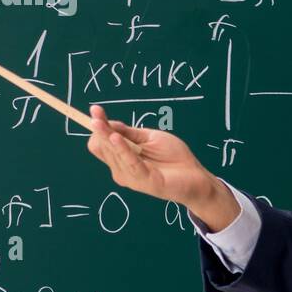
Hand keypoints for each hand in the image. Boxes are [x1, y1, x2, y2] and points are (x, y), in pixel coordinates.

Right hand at [84, 103, 217, 208]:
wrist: (196, 176)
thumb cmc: (174, 157)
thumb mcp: (150, 138)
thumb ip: (130, 133)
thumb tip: (108, 122)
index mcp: (122, 159)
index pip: (101, 143)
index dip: (98, 127)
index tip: (96, 110)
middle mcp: (121, 169)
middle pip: (103, 147)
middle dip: (100, 129)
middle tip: (96, 114)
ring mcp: (131, 177)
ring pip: (113, 153)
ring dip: (107, 136)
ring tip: (100, 122)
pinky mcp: (144, 181)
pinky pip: (130, 162)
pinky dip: (123, 149)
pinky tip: (116, 138)